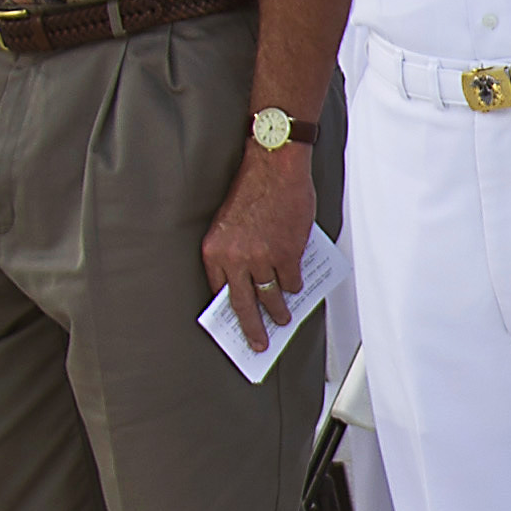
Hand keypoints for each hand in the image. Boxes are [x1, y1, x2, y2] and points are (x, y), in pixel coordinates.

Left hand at [203, 144, 317, 354]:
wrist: (273, 167)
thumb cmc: (251, 188)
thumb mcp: (227, 222)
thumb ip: (232, 250)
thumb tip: (246, 278)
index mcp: (214, 250)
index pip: (219, 290)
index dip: (228, 309)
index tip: (235, 323)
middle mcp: (234, 258)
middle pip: (243, 305)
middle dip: (252, 329)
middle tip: (258, 344)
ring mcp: (262, 258)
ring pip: (271, 296)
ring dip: (279, 311)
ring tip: (283, 319)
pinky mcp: (287, 253)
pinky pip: (292, 280)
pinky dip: (295, 285)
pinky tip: (296, 287)